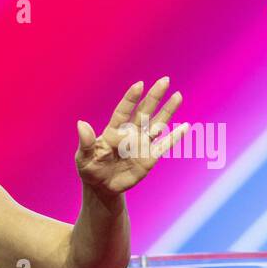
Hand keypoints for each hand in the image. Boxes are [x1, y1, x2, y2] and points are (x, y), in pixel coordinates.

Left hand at [75, 77, 188, 194]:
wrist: (102, 187)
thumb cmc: (90, 169)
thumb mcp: (83, 158)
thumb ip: (86, 142)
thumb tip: (81, 124)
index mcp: (113, 132)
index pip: (123, 112)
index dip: (130, 99)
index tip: (139, 85)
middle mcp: (130, 134)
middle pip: (144, 112)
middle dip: (154, 97)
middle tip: (164, 80)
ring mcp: (141, 144)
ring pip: (157, 124)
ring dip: (168, 111)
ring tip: (177, 95)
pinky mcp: (149, 158)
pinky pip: (164, 146)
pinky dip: (174, 137)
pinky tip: (185, 126)